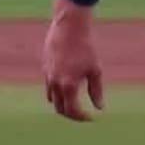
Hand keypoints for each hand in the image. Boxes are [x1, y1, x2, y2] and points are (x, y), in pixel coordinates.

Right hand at [42, 0, 104, 120]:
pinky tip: (68, 86)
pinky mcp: (44, 67)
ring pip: (52, 98)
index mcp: (68, 85)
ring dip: (62, 104)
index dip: (82, 117)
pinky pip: (49, 86)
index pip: (73, 111)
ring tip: (75, 102)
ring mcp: (47, 75)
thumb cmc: (86, 47)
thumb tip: (100, 108)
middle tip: (83, 114)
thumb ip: (96, 91)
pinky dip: (57, 91)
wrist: (69, 26)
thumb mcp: (95, 69)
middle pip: (60, 108)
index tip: (92, 117)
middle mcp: (54, 83)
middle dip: (71, 114)